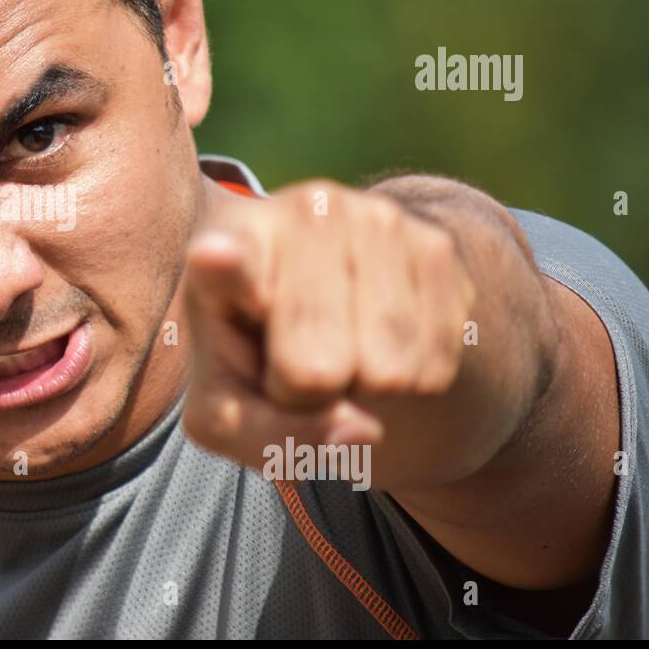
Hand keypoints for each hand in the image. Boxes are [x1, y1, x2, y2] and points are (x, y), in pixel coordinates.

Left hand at [180, 178, 476, 487]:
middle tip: (294, 360)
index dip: (223, 265)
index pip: (227, 260)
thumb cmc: (254, 360)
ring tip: (337, 346)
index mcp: (223, 248)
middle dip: (308, 395)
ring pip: (386, 371)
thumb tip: (362, 430)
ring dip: (364, 388)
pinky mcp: (435, 243)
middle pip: (314, 368)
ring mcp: (374, 218)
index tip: (213, 257)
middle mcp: (300, 214)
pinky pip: (434, 367)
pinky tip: (380, 340)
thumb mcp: (226, 411)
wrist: (326, 305)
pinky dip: (410, 380)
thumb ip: (264, 435)